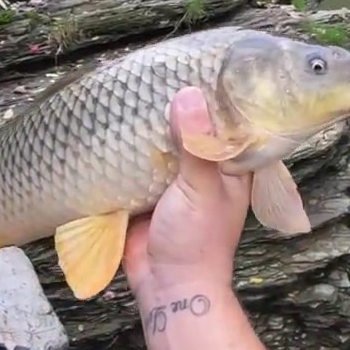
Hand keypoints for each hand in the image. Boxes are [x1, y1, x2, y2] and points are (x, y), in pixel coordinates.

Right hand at [122, 86, 251, 298]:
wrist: (168, 287)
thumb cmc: (198, 241)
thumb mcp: (202, 188)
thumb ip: (196, 145)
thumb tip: (187, 96)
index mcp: (234, 164)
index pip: (233, 118)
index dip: (222, 92)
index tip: (203, 61)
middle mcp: (209, 167)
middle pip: (196, 126)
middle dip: (180, 105)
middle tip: (158, 68)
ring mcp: (178, 178)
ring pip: (167, 142)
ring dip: (152, 125)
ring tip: (135, 86)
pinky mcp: (149, 190)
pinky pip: (141, 161)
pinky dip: (131, 147)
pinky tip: (115, 123)